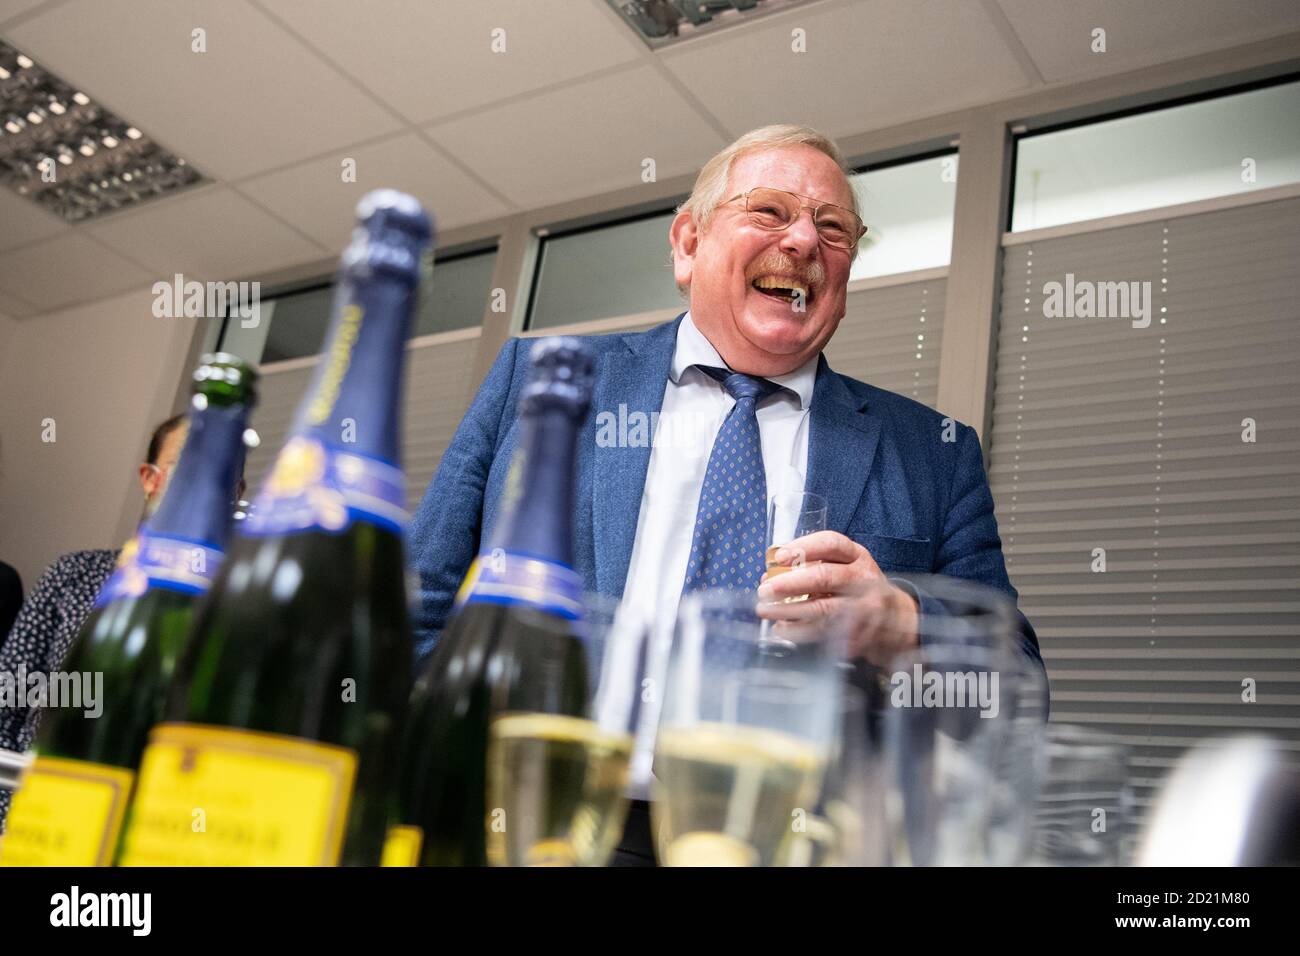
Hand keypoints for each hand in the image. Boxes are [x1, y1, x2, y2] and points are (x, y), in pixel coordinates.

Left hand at [756, 530, 919, 666]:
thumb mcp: (846, 567)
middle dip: (789, 584)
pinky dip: (801, 632)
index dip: (803, 547)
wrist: (898, 617)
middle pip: (824, 576)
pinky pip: (827, 632)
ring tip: (766, 610)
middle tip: (765, 590)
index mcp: (857, 556)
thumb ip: (813, 566)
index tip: (779, 556)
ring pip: (823, 607)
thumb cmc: (861, 587)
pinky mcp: (864, 631)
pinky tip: (783, 629)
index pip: (831, 543)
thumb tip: (770, 575)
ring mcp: (866, 605)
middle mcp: (864, 577)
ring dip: (789, 611)